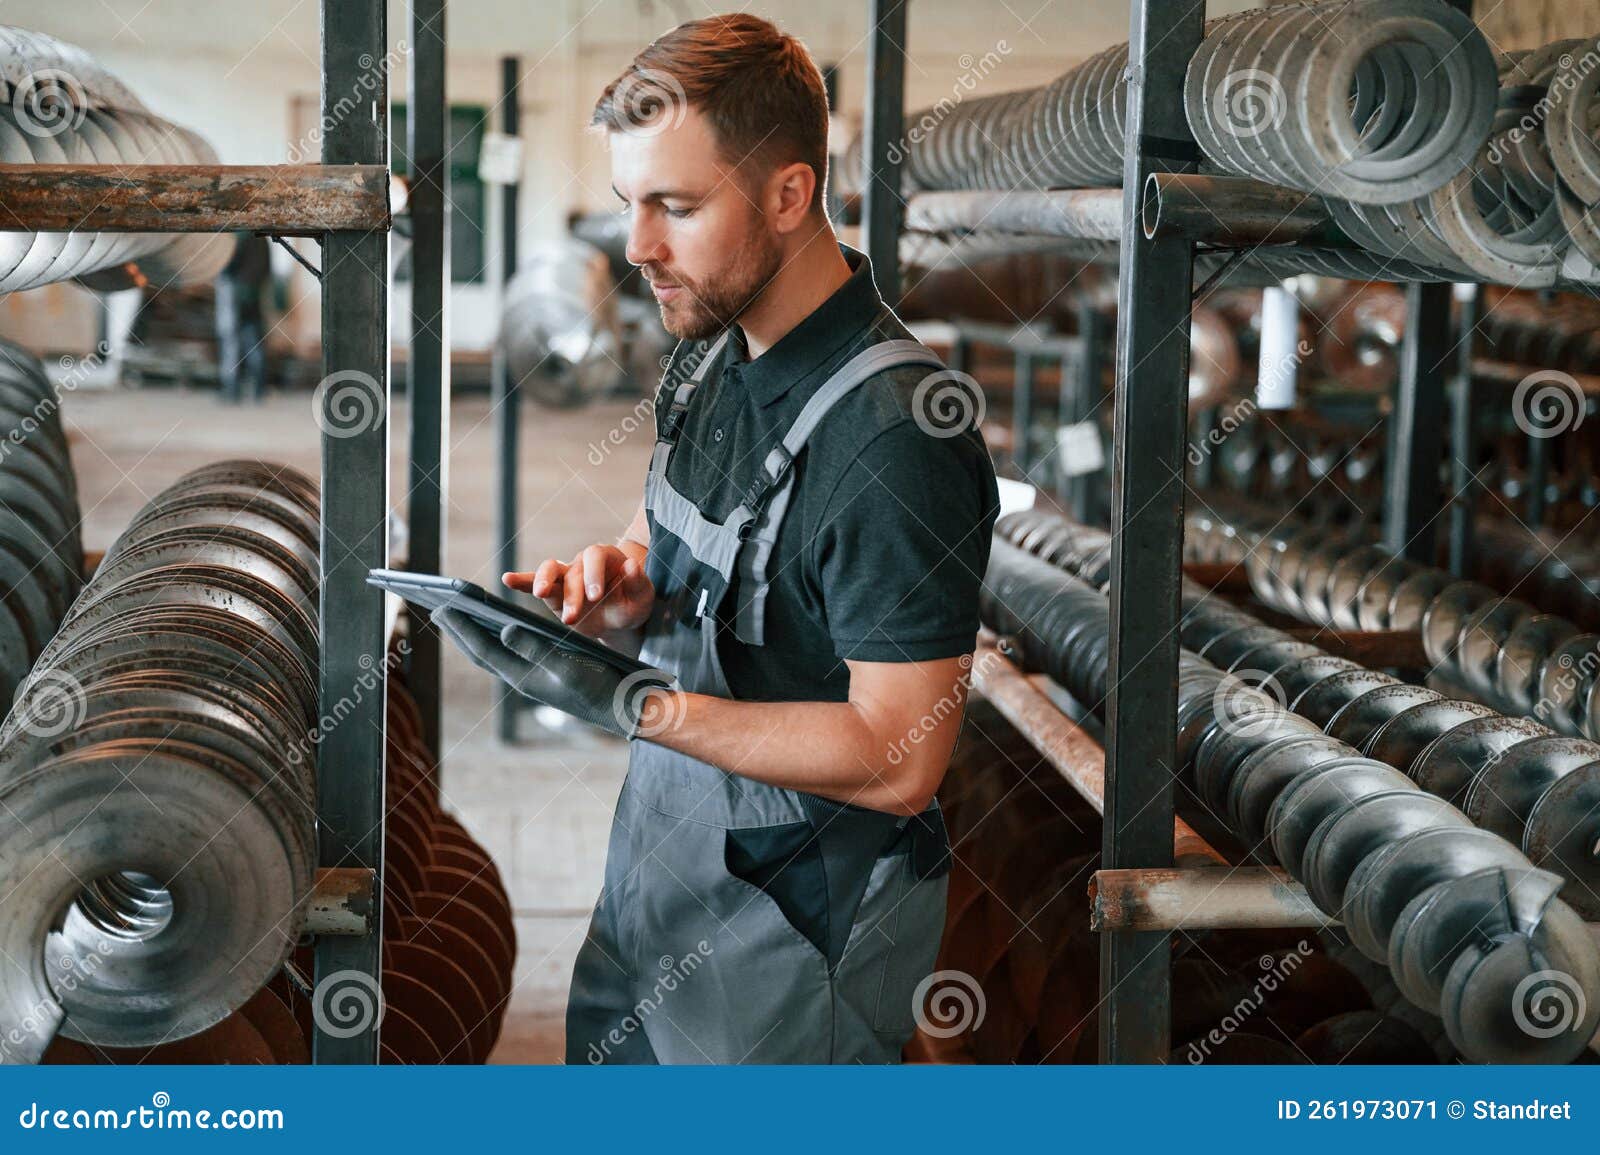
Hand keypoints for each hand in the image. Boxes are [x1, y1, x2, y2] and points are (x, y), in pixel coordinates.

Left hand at [432, 607, 673, 738]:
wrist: (622, 708)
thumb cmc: (599, 685)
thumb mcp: (567, 665)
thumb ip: (535, 647)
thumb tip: (502, 629)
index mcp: (524, 676)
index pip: (483, 648)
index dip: (460, 628)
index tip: (440, 608)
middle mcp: (522, 678)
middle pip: (481, 652)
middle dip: (459, 631)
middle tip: (438, 610)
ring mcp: (531, 679)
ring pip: (492, 655)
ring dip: (473, 636)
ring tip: (458, 619)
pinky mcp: (542, 676)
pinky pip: (508, 656)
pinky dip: (494, 641)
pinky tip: (494, 632)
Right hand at [503, 543, 652, 637]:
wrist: (620, 620)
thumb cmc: (633, 603)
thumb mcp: (643, 597)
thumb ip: (638, 582)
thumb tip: (631, 565)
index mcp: (607, 558)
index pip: (595, 555)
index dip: (593, 573)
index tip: (595, 596)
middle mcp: (584, 562)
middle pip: (572, 569)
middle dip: (572, 592)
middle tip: (573, 616)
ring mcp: (566, 576)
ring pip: (550, 569)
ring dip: (543, 581)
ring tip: (540, 593)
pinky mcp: (554, 592)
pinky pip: (534, 582)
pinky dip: (521, 580)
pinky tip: (507, 579)